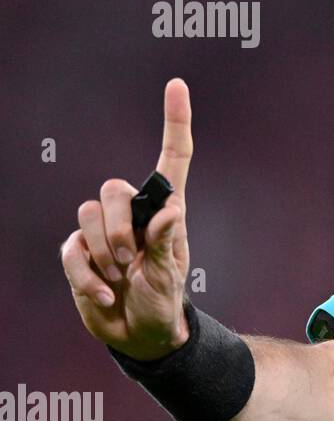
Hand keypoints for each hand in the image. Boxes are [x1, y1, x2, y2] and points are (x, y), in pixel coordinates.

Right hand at [61, 78, 193, 359]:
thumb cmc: (164, 302)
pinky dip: (86, 277)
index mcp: (165, 213)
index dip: (175, 122)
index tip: (177, 85)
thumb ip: (166, 244)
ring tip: (120, 277)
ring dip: (101, 251)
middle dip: (116, 227)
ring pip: (86, 214)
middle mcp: (133, 215)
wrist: (141, 335)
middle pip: (112, 190)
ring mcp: (102, 233)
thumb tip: (171, 210)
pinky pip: (70, 250)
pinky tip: (105, 295)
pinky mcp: (78, 254)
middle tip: (128, 261)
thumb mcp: (170, 277)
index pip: (172, 159)